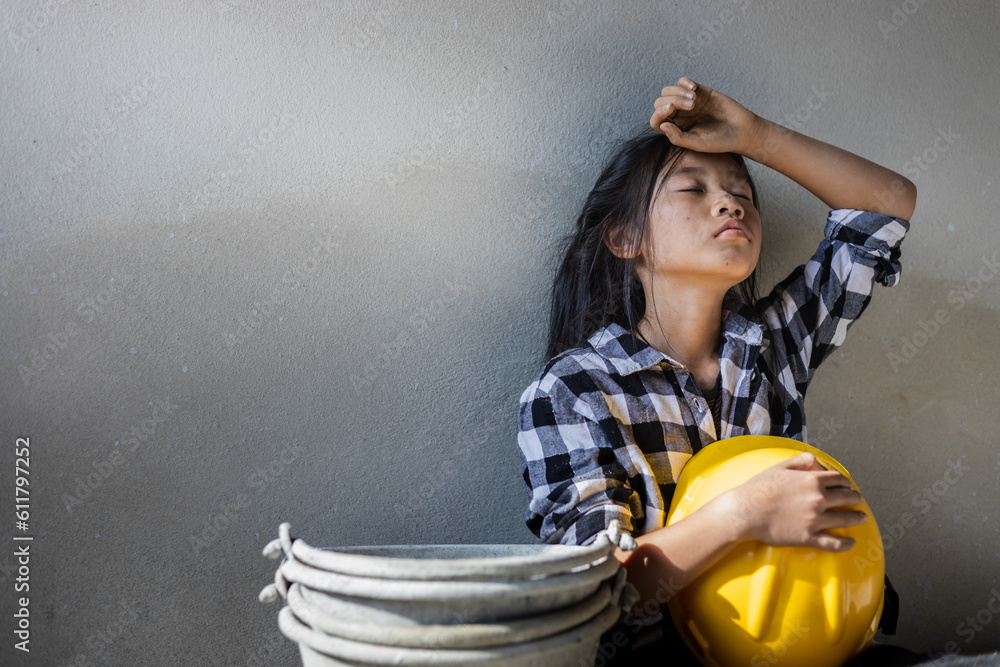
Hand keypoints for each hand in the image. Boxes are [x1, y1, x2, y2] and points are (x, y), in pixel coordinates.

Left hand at [649, 77, 761, 154]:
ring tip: (694, 99)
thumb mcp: (697, 143)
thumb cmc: (719, 141)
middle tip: (691, 106)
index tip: (670, 108)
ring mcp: (686, 102)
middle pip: (660, 102)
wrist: (740, 130)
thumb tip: (662, 125)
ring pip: (668, 91)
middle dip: (672, 100)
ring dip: (678, 92)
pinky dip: (685, 82)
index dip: (659, 113)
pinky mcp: (698, 91)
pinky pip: (682, 82)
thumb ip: (678, 137)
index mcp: (674, 130)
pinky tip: (694, 89)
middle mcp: (677, 116)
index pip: (656, 120)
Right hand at [721, 452, 868, 551]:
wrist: (744, 511)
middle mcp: (818, 499)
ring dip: (857, 518)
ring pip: (846, 519)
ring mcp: (815, 520)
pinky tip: (851, 543)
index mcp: (812, 480)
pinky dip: (846, 544)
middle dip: (856, 499)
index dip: (846, 483)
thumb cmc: (759, 487)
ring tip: (862, 518)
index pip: (840, 480)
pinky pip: (834, 543)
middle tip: (858, 500)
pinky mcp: (808, 537)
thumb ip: (802, 460)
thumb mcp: (780, 466)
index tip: (847, 487)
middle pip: (848, 498)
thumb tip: (819, 463)